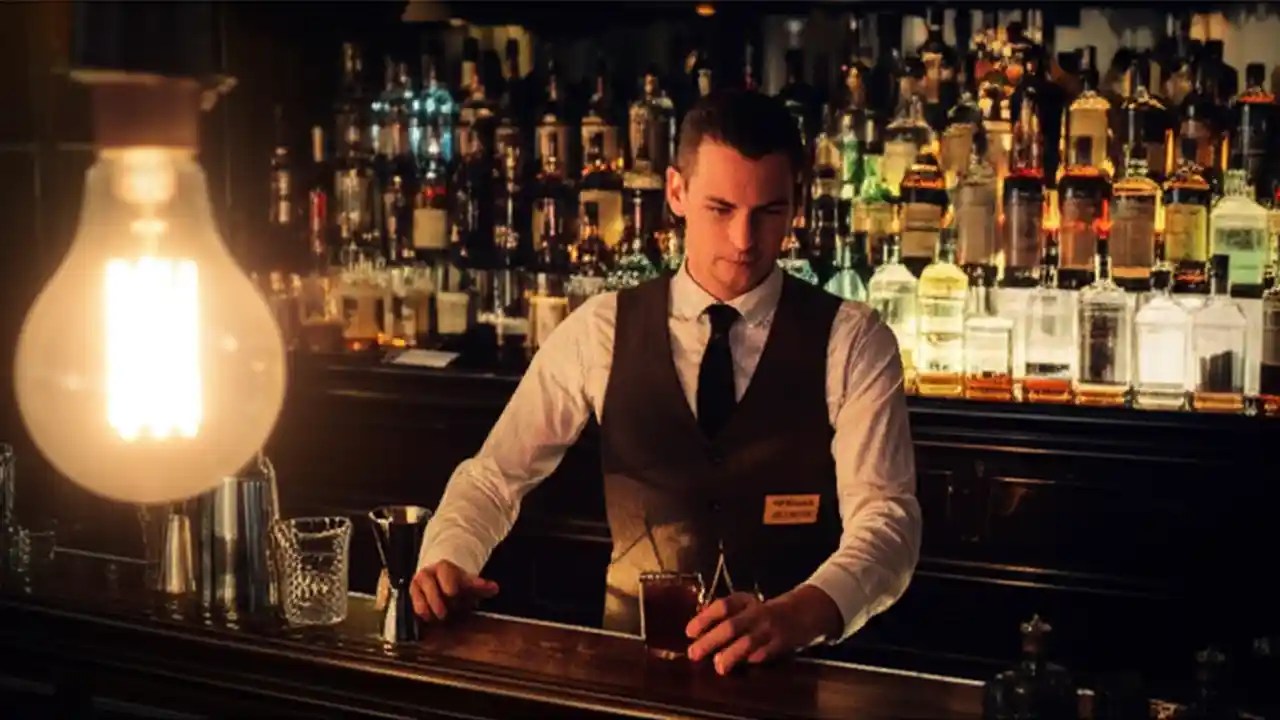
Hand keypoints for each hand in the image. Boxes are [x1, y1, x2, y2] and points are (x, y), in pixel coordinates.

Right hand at [409, 560, 499, 621]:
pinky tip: (429, 620)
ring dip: (428, 609)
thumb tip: (494, 588)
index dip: (449, 585)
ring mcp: (418, 585)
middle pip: (429, 585)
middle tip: (444, 614)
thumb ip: (481, 586)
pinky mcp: (412, 597)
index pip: (444, 572)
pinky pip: (413, 605)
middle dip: (437, 601)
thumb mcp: (469, 584)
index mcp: (444, 567)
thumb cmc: (457, 584)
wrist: (442, 583)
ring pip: (419, 596)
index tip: (453, 595)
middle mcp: (428, 574)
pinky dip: (421, 614)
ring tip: (437, 619)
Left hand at [685, 586, 842, 675]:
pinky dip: (752, 659)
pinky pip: (764, 653)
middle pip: (731, 626)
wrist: (803, 611)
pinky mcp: (781, 643)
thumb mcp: (746, 607)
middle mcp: (757, 612)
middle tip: (694, 652)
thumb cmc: (765, 613)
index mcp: (745, 601)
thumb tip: (699, 634)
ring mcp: (770, 628)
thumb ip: (725, 617)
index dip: (704, 618)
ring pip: (747, 642)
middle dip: (710, 641)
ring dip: (730, 655)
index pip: (722, 606)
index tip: (690, 631)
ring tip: (718, 666)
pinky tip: (743, 665)